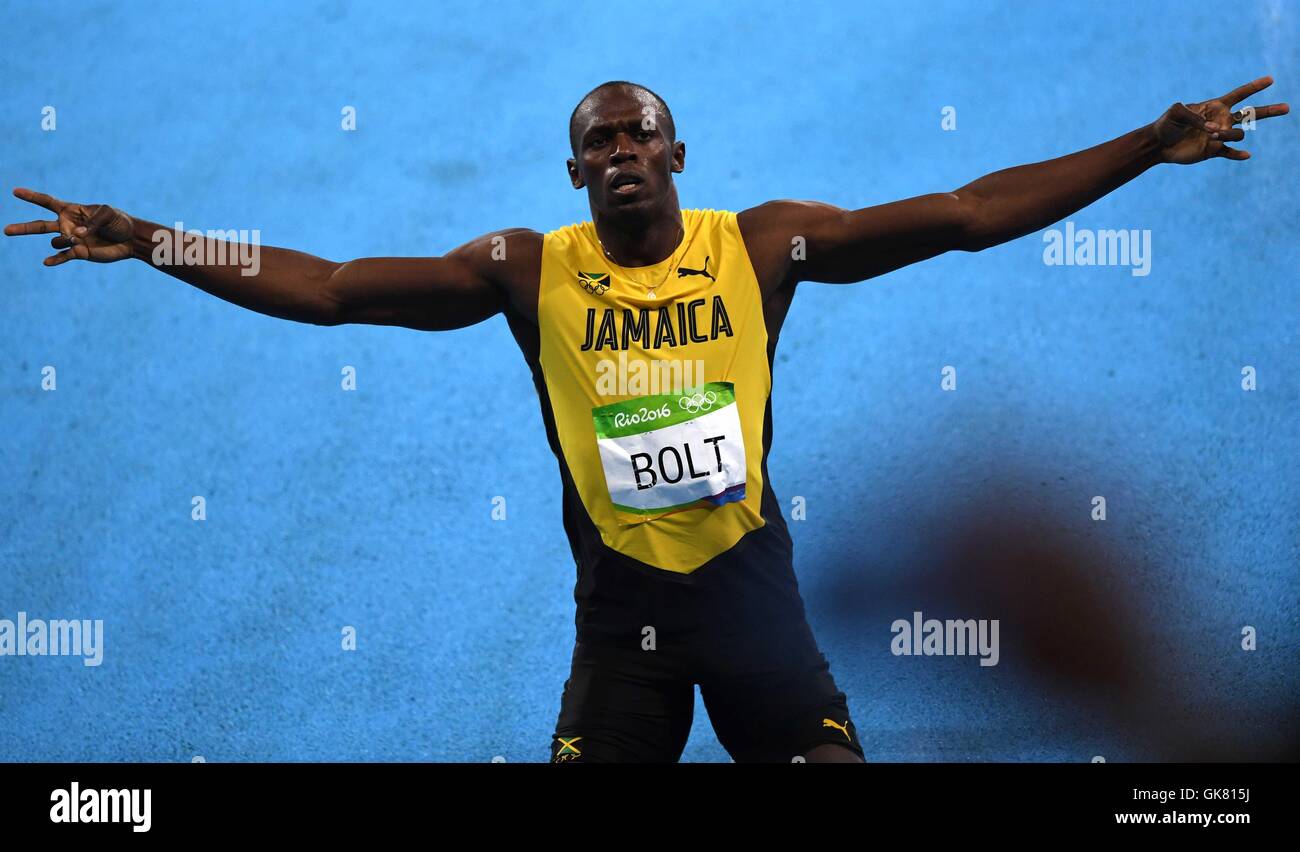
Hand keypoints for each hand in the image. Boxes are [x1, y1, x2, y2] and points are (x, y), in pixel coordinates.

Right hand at [4, 188, 134, 264]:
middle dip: (23, 228)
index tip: (15, 192)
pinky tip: (46, 262)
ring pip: (55, 241)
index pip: (47, 202)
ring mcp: (72, 240)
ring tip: (81, 239)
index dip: (31, 197)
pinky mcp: (79, 253)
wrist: (130, 239)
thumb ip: (91, 222)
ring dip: (65, 240)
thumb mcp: (107, 214)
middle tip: (5, 230)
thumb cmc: (119, 222)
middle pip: (40, 226)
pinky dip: (55, 259)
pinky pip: (63, 256)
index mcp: (72, 211)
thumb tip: (76, 236)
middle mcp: (68, 225)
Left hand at [1151, 76, 1288, 164]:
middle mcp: (1222, 120)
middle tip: (1287, 108)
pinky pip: (1231, 153)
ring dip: (1228, 133)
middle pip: (1251, 114)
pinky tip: (1245, 155)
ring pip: (1238, 134)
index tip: (1270, 79)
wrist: (1159, 144)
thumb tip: (1210, 126)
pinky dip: (1237, 154)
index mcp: (1215, 106)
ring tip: (1211, 133)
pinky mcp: (1213, 151)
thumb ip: (1193, 115)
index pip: (1239, 94)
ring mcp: (1219, 136)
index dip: (1254, 86)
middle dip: (1269, 111)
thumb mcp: (1176, 112)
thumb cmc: (1167, 123)